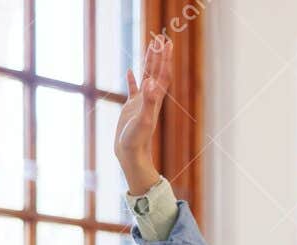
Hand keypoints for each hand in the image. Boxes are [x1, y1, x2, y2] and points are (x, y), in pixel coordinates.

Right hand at [115, 31, 172, 193]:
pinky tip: (130, 71)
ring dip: (149, 63)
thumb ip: (148, 102)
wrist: (131, 153)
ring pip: (146, 78)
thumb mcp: (143, 119)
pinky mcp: (131, 107)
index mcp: (155, 99)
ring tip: (150, 48)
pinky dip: (132, 79)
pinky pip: (133, 89)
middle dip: (159, 56)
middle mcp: (150, 98)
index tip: (166, 44)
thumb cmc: (137, 139)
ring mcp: (141, 102)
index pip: (161, 74)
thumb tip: (152, 84)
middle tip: (162, 39)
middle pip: (156, 72)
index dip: (164, 59)